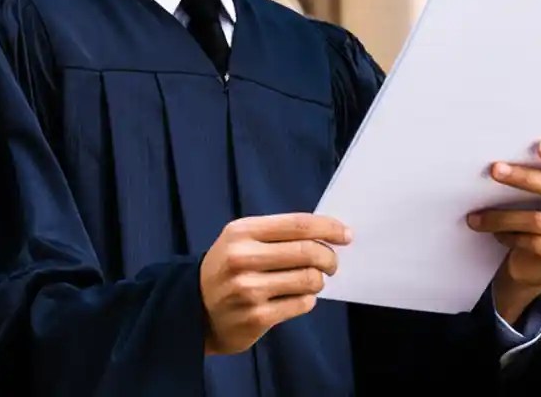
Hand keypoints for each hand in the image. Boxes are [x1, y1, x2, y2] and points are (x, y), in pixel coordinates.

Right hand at [200, 213, 351, 354]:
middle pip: (308, 251)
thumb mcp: (241, 240)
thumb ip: (278, 234)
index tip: (346, 234)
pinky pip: (302, 304)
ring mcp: (249, 289)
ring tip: (310, 281)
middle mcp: (243, 258)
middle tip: (332, 264)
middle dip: (330, 258)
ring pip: (309, 279)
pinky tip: (297, 297)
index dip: (328, 228)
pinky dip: (307, 300)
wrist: (194, 308)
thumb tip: (328, 233)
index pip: (298, 224)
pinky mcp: (257, 317)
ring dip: (318, 280)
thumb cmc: (228, 269)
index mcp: (242, 232)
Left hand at [467, 140, 540, 322]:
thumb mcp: (527, 199)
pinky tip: (496, 236)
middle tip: (494, 170)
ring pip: (539, 220)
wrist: (528, 266)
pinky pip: (537, 244)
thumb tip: (494, 163)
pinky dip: (512, 238)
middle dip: (523, 178)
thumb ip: (524, 180)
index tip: (538, 146)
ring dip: (502, 217)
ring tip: (475, 217)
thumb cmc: (524, 220)